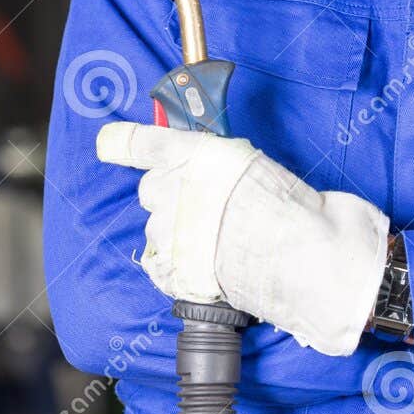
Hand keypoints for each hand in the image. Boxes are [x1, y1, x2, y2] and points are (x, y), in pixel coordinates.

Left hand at [96, 121, 388, 356]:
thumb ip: (214, 161)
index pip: (141, 142)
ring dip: (178, 233)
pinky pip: (160, 263)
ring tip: (219, 242)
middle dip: (172, 195)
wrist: (305, 257)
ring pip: (158, 229)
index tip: (108, 142)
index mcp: (192, 155)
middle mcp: (172, 190)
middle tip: (208, 207)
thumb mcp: (252, 162)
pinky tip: (206, 264)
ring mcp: (168, 234)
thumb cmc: (290, 207)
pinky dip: (176, 265)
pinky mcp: (172, 271)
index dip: (121, 141)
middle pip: (151, 188)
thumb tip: (198, 166)